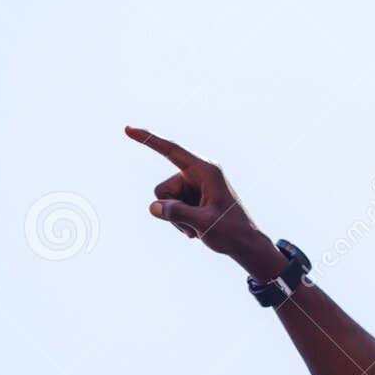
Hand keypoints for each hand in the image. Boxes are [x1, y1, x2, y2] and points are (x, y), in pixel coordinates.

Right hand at [125, 126, 273, 268]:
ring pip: (166, 201)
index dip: (148, 139)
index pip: (171, 151)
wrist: (246, 245)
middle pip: (163, 189)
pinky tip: (198, 229)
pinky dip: (181, 221)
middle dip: (171, 210)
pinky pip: (171, 208)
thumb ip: (177, 213)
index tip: (128, 129)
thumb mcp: (204, 223)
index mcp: (205, 171)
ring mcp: (195, 186)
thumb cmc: (231, 232)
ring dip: (177, 219)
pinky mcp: (193, 197)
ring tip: (198, 228)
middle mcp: (199, 174)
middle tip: (195, 224)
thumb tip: (154, 207)